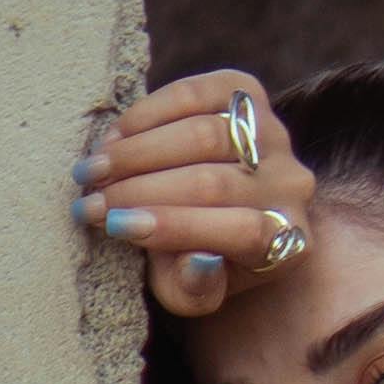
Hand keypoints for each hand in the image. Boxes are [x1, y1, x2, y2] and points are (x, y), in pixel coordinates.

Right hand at [73, 66, 316, 314]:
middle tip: (90, 202)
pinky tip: (115, 138)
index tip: (117, 227)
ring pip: (203, 135)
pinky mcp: (248, 92)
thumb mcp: (191, 290)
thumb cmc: (194, 255)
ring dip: (137, 153)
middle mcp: (293, 185)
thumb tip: (199, 263)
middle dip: (141, 191)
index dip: (177, 227)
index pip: (243, 232)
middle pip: (215, 183)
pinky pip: (196, 95)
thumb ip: (194, 290)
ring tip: (94, 171)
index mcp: (290, 243)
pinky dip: (148, 114)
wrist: (207, 201)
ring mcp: (274, 134)